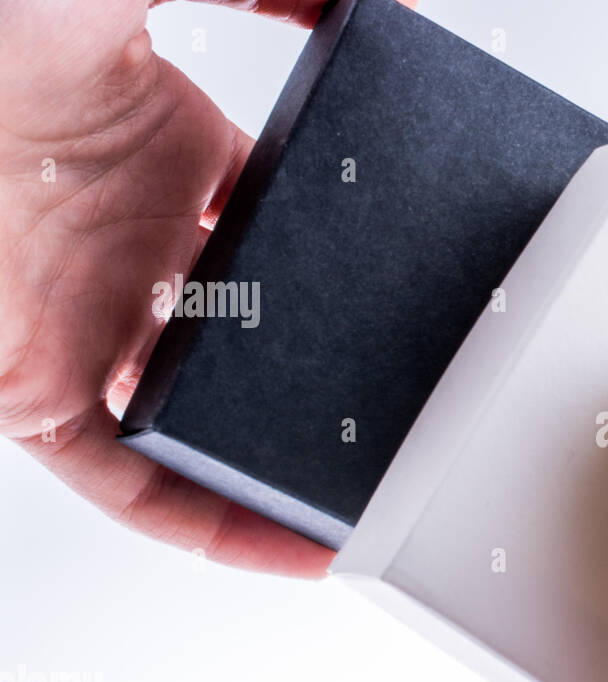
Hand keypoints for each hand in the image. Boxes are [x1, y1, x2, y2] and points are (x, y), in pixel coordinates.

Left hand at [0, 0, 410, 576]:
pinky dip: (218, 523)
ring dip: (280, 458)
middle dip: (327, 363)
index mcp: (163, 154)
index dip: (346, 245)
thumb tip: (396, 5)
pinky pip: (136, 484)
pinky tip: (296, 544)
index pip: (280, 215)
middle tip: (410, 400)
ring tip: (373, 490)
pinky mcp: (28, 395)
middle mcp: (125, 248)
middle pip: (251, 328)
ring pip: (199, 416)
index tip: (411, 269)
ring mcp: (82, 322)